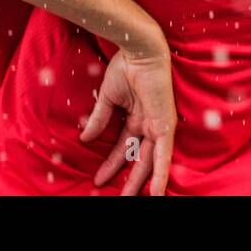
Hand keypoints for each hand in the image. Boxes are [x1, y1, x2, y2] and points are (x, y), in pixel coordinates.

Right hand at [80, 47, 175, 195]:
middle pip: (139, 159)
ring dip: (143, 182)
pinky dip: (162, 173)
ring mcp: (159, 125)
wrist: (138, 51)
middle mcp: (149, 124)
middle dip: (129, 179)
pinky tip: (158, 190)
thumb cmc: (125, 67)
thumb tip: (85, 139)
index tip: (98, 180)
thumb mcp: (108, 98)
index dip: (111, 164)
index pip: (123, 148)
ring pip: (151, 162)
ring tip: (132, 199)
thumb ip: (99, 119)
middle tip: (120, 198)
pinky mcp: (166, 125)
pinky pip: (165, 154)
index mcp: (136, 117)